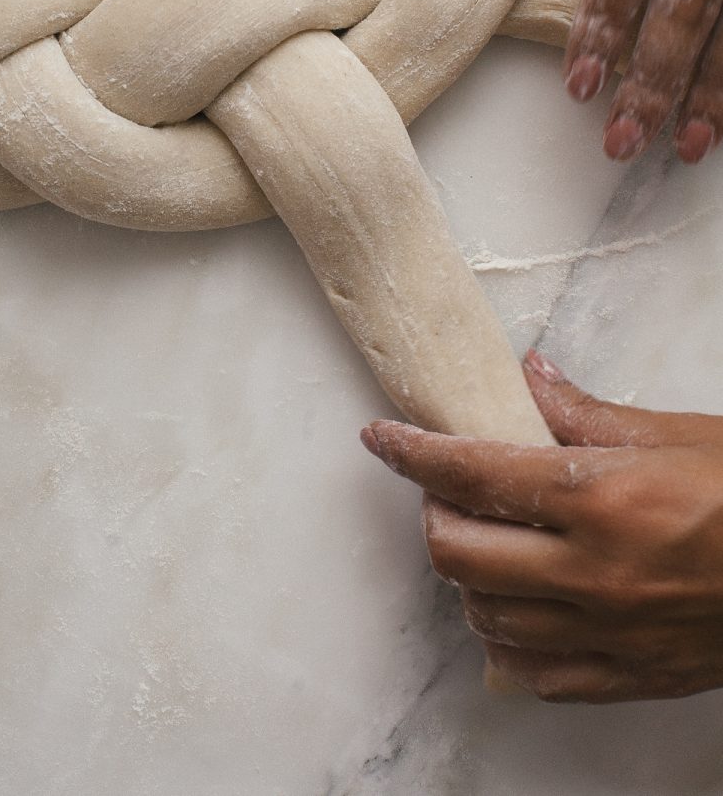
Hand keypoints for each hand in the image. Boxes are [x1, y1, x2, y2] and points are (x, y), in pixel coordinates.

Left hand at [361, 351, 722, 701]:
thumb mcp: (673, 435)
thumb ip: (586, 413)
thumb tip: (527, 377)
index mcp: (598, 498)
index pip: (472, 472)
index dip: (412, 451)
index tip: (380, 437)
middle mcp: (589, 571)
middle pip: (457, 551)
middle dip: (432, 512)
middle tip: (447, 488)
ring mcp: (605, 633)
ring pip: (484, 613)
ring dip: (466, 574)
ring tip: (485, 540)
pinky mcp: (625, 676)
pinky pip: (533, 674)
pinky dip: (507, 640)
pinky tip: (515, 609)